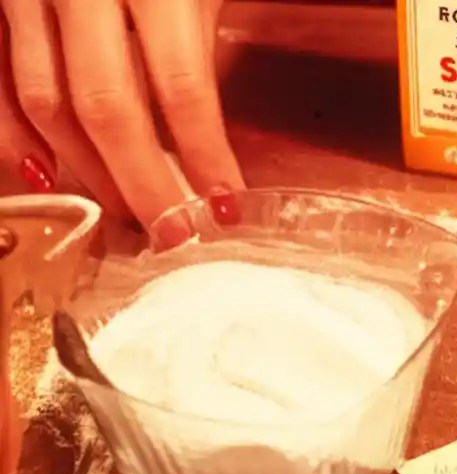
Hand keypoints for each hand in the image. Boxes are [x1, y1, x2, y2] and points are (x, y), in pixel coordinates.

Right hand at [0, 0, 241, 224]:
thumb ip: (199, 45)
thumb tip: (210, 142)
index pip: (182, 88)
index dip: (204, 155)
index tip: (224, 206)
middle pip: (107, 108)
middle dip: (142, 184)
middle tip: (172, 232)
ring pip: (47, 103)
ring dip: (87, 171)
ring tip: (126, 212)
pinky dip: (15, 136)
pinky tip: (47, 175)